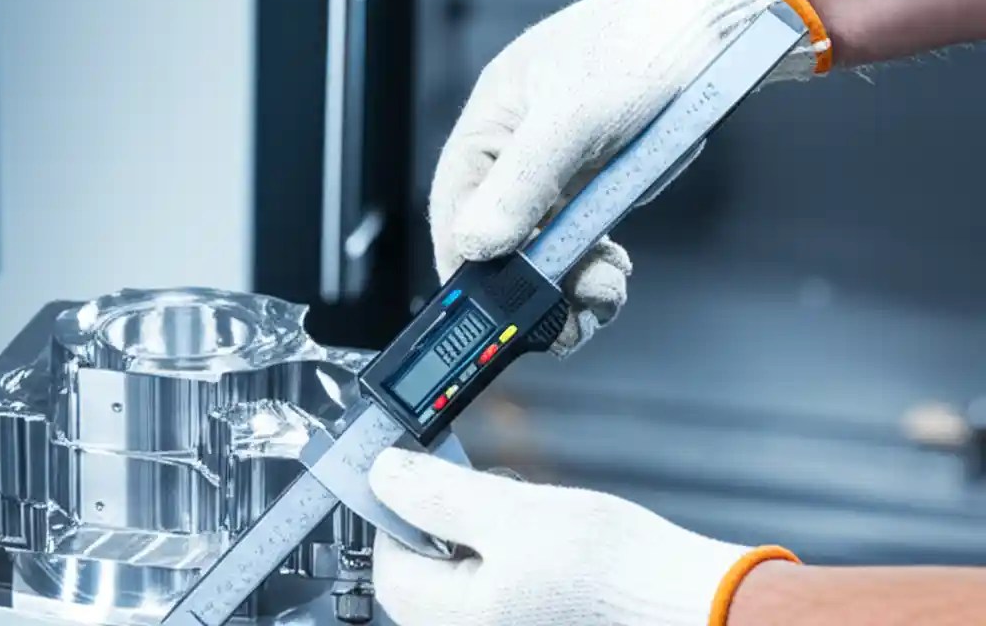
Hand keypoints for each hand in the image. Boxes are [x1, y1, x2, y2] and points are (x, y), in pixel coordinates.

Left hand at [369, 449, 793, 625]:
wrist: (701, 611)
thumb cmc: (620, 578)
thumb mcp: (514, 513)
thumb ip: (438, 493)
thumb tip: (384, 475)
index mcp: (453, 622)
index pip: (390, 563)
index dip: (399, 510)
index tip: (421, 474)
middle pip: (429, 576)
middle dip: (455, 525)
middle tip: (493, 496)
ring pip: (472, 582)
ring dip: (491, 542)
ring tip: (538, 524)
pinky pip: (508, 597)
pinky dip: (520, 566)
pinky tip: (558, 551)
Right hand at [428, 0, 822, 354]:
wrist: (721, 25)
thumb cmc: (641, 44)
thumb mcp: (574, 116)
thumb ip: (522, 184)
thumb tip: (474, 245)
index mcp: (490, 126)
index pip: (456, 210)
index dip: (465, 268)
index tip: (487, 317)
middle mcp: (516, 153)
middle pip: (502, 242)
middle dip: (531, 288)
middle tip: (564, 326)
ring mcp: (559, 173)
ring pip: (544, 252)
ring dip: (570, 285)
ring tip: (604, 295)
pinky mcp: (598, 186)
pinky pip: (582, 244)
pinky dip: (595, 269)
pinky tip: (616, 272)